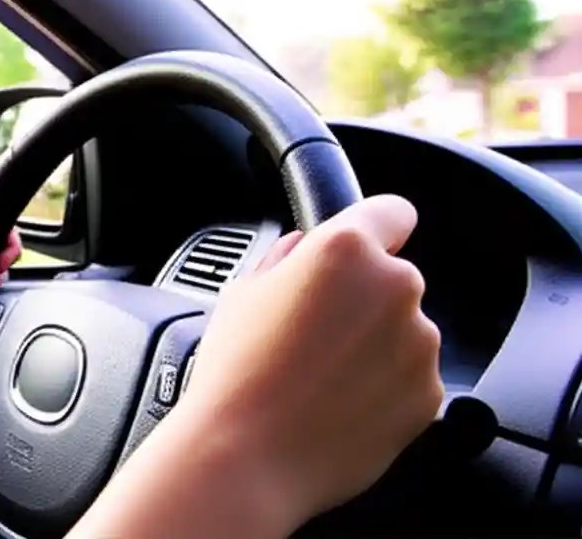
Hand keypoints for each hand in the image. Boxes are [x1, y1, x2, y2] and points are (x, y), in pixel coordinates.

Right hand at [174, 195, 441, 531]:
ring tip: (320, 376)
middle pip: (393, 278)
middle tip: (314, 332)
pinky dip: (385, 387)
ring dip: (375, 345)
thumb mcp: (243, 295)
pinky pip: (412, 377)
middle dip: (364, 299)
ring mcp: (419, 343)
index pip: (393, 212)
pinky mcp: (429, 394)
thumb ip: (285, 259)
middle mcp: (394, 287)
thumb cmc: (236, 373)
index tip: (367, 244)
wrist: (247, 455)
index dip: (377, 228)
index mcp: (345, 250)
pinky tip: (337, 403)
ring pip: (404, 330)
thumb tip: (302, 250)